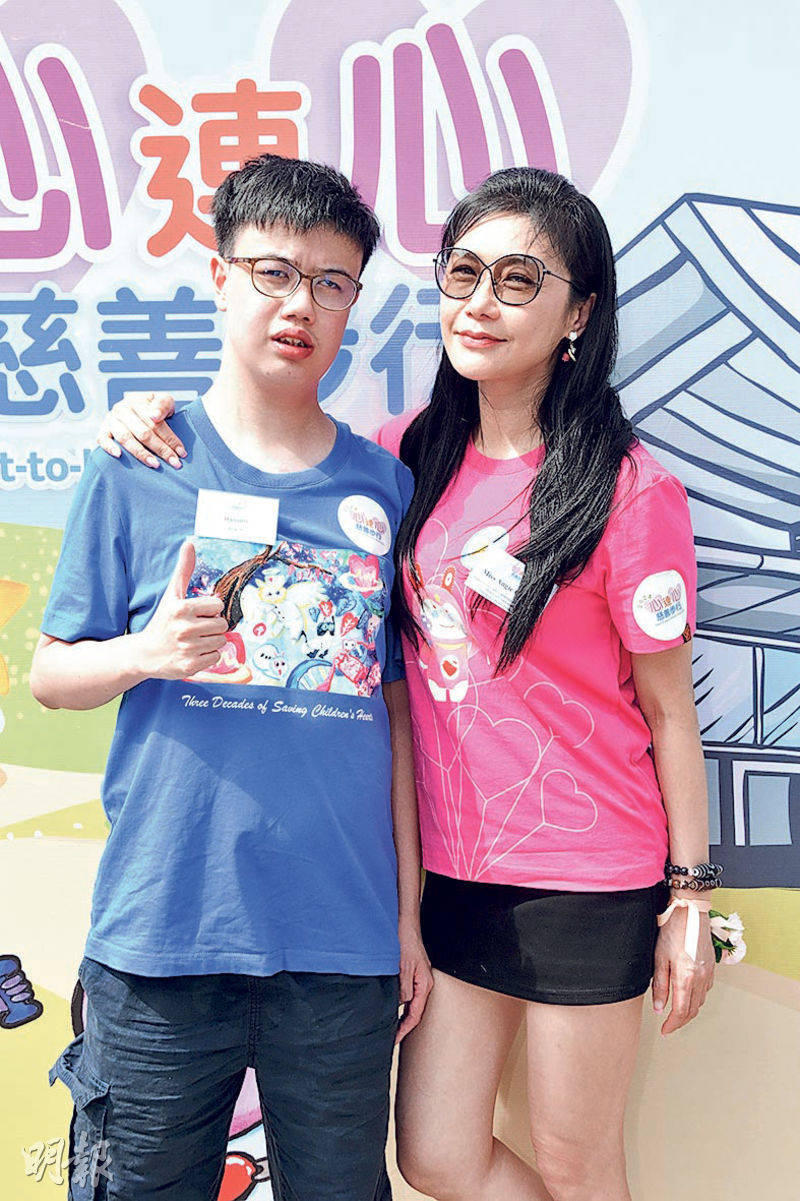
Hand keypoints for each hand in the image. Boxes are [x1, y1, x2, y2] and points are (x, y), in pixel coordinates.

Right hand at [97, 391, 183, 468]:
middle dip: (161, 449)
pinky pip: (102, 439)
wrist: (136, 408)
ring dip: (141, 453)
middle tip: (174, 463)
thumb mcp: (164, 401)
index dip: (170, 439)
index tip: (181, 453)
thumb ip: (163, 405)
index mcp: (139, 401)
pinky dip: (109, 447)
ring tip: (155, 464)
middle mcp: (123, 409)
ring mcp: (111, 419)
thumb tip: (154, 416)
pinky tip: (119, 455)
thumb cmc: (154, 409)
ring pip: (125, 438)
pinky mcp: (103, 429)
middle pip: (143, 432)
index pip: (156, 423)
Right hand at [133, 542, 228, 679]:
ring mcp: (187, 649)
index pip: (217, 605)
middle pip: (222, 624)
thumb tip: (189, 543)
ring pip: (221, 641)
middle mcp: (184, 629)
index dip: (209, 609)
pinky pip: (215, 657)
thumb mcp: (172, 595)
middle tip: (196, 629)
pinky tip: (193, 653)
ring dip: (211, 641)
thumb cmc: (163, 621)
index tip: (196, 613)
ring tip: (194, 641)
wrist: (146, 653)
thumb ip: (183, 569)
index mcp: (181, 609)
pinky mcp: (190, 666)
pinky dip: (208, 656)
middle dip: (212, 626)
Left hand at [396, 919, 433, 1043]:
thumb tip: (400, 1006)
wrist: (405, 924)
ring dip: (401, 1016)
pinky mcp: (412, 974)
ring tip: (389, 1027)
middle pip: (415, 1012)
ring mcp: (418, 979)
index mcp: (425, 984)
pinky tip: (391, 1007)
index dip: (404, 1029)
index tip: (394, 1039)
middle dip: (403, 1026)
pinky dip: (399, 1003)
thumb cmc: (406, 942)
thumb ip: (403, 988)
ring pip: (411, 1004)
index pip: (416, 1014)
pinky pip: (407, 994)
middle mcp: (423, 984)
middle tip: (390, 1038)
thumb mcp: (403, 967)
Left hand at [652, 904, 714, 1034]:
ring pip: (700, 1001)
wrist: (690, 912)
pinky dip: (696, 998)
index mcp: (686, 977)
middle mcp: (700, 978)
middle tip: (668, 1025)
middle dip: (680, 1021)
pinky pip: (705, 990)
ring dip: (689, 1010)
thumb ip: (660, 985)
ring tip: (675, 1012)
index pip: (681, 1011)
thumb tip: (659, 1008)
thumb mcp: (659, 957)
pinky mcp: (711, 967)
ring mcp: (708, 973)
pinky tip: (687, 994)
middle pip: (692, 1010)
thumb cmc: (672, 931)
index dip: (672, 1024)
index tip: (664, 1030)